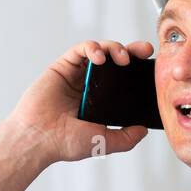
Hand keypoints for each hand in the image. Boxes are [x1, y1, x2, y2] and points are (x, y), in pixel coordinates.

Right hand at [7, 39, 153, 164]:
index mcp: (101, 101)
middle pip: (115, 60)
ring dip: (114, 48)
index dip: (138, 70)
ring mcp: (77, 75)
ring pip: (100, 50)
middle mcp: (90, 85)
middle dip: (132, 51)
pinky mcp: (63, 66)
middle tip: (145, 50)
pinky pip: (80, 49)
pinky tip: (98, 58)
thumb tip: (143, 130)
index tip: (151, 67)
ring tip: (122, 58)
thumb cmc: (64, 142)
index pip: (124, 80)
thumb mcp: (104, 141)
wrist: (38, 139)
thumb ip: (126, 137)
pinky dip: (92, 48)